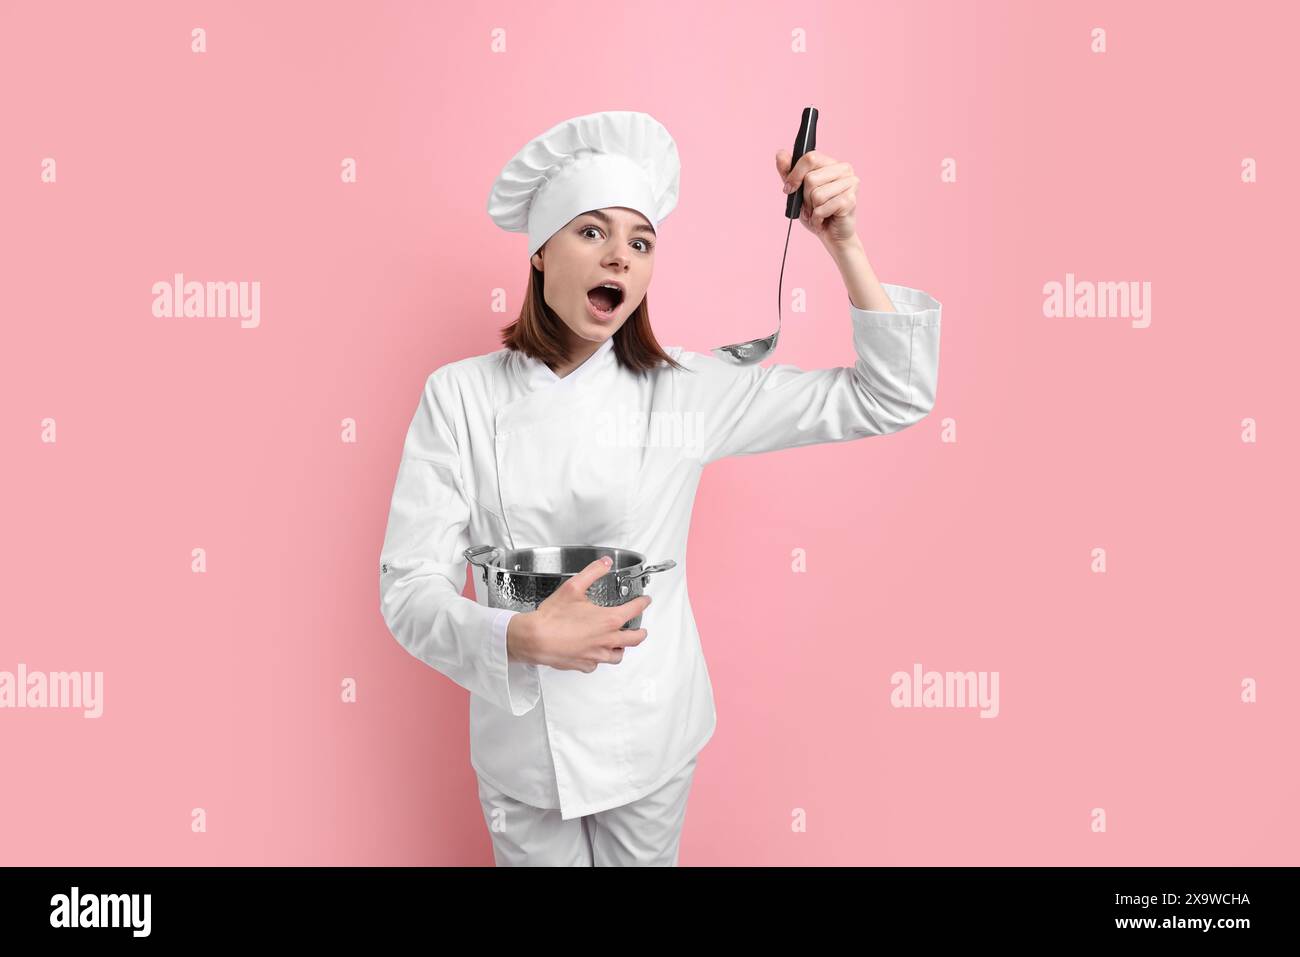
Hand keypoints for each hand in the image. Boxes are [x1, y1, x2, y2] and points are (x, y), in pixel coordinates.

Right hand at [507, 558, 650, 673]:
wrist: (535, 639)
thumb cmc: (553, 617)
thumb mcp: (573, 587)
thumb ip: (592, 572)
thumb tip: (604, 563)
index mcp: (608, 620)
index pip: (634, 610)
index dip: (642, 604)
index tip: (645, 601)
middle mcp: (606, 639)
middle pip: (634, 639)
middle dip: (640, 633)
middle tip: (641, 629)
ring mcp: (596, 654)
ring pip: (618, 655)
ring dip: (622, 648)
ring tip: (620, 644)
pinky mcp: (584, 664)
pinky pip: (597, 663)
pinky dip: (599, 658)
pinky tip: (595, 653)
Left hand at [775, 148, 859, 246]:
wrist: (833, 236)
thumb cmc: (817, 212)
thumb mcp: (797, 192)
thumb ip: (788, 173)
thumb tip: (780, 153)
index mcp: (832, 163)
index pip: (810, 158)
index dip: (795, 175)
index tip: (790, 189)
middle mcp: (845, 169)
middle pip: (811, 179)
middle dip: (805, 198)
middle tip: (812, 206)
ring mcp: (851, 183)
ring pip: (816, 194)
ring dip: (812, 210)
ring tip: (819, 213)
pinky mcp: (850, 200)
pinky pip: (822, 208)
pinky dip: (818, 218)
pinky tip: (824, 219)